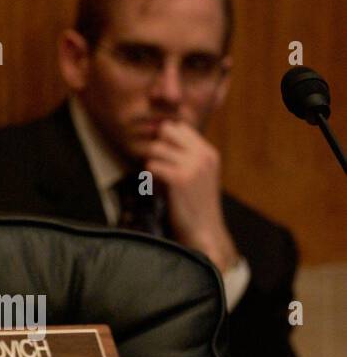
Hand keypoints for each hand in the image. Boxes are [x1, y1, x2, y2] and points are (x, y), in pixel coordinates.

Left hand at [144, 121, 238, 271]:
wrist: (203, 230)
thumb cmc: (194, 202)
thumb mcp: (197, 173)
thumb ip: (184, 154)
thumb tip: (161, 133)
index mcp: (208, 152)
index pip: (178, 126)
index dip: (164, 137)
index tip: (160, 154)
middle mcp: (203, 155)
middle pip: (166, 130)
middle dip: (156, 144)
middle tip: (156, 163)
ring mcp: (193, 166)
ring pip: (156, 148)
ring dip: (151, 162)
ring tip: (156, 177)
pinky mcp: (180, 179)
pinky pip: (152, 165)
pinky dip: (149, 175)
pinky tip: (156, 186)